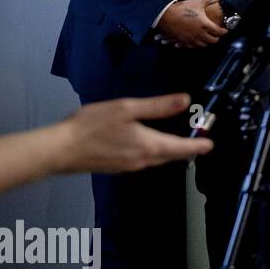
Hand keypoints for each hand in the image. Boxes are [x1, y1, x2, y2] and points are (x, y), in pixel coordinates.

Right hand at [51, 93, 212, 174]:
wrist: (59, 150)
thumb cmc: (92, 126)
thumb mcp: (127, 109)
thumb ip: (158, 106)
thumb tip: (185, 101)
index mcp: (150, 146)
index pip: (182, 148)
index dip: (198, 145)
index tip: (210, 144)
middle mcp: (143, 161)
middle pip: (171, 155)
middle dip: (185, 148)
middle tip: (196, 138)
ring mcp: (128, 167)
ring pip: (156, 159)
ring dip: (169, 150)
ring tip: (176, 140)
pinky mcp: (116, 167)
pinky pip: (142, 160)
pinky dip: (152, 152)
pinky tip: (147, 143)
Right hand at [156, 0, 226, 47]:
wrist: (165, 16)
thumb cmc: (182, 8)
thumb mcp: (197, 2)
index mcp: (205, 25)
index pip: (219, 32)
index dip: (224, 31)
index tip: (225, 29)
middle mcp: (200, 34)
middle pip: (213, 40)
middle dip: (217, 37)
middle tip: (217, 34)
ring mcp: (191, 39)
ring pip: (203, 45)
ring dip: (207, 42)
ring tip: (207, 37)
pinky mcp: (183, 41)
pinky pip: (192, 46)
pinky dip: (195, 44)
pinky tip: (195, 41)